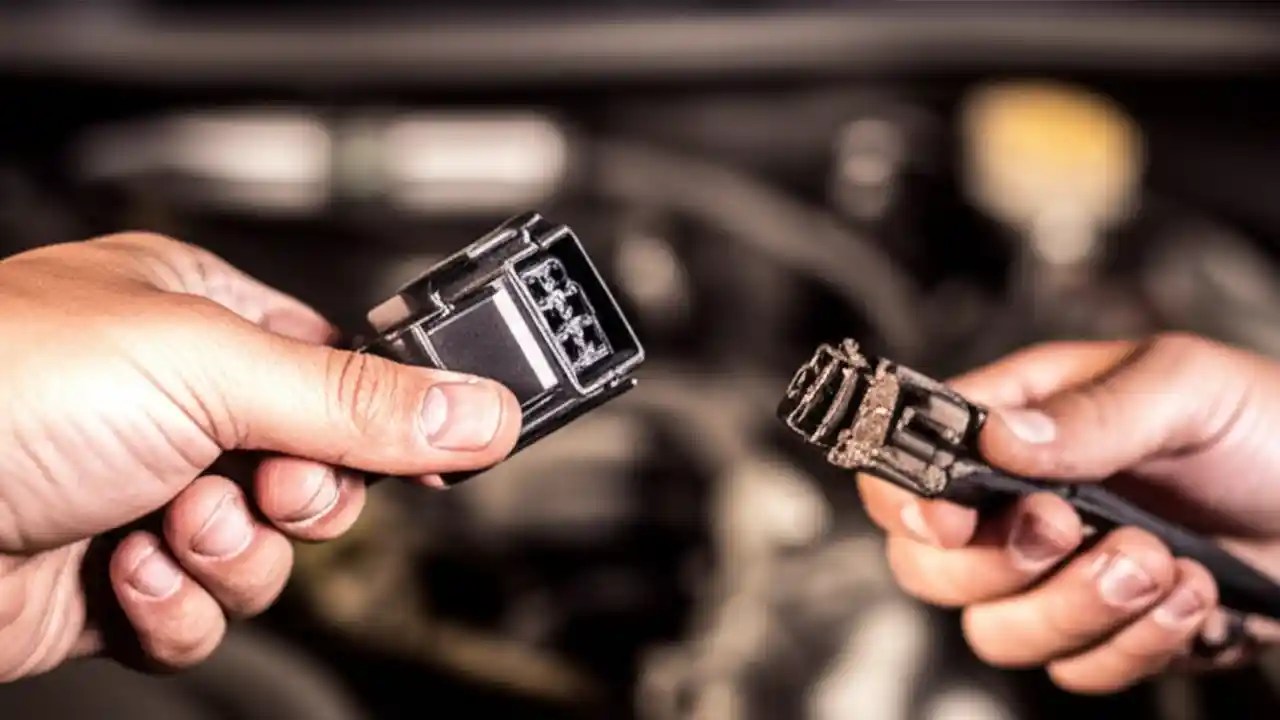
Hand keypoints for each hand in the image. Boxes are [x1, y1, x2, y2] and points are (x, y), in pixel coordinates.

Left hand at [0, 233, 521, 680]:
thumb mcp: (210, 369)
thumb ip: (358, 400)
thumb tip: (478, 410)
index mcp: (203, 320)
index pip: (344, 370)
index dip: (394, 414)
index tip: (444, 446)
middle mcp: (178, 408)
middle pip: (320, 474)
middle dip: (296, 496)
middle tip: (262, 481)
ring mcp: (148, 498)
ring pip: (271, 556)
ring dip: (229, 555)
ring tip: (165, 525)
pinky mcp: (119, 587)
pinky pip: (207, 614)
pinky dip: (176, 607)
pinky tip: (121, 573)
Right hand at [858, 333, 1279, 693]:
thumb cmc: (1265, 425)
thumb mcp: (1184, 387)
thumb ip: (1091, 413)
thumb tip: (999, 439)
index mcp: (1015, 426)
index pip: (906, 470)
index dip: (906, 502)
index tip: (954, 519)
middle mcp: (1018, 505)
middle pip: (929, 569)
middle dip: (1000, 565)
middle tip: (1070, 528)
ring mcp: (1057, 576)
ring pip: (999, 631)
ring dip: (1078, 608)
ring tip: (1156, 562)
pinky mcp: (1105, 633)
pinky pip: (1078, 671)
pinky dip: (1134, 645)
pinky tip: (1189, 596)